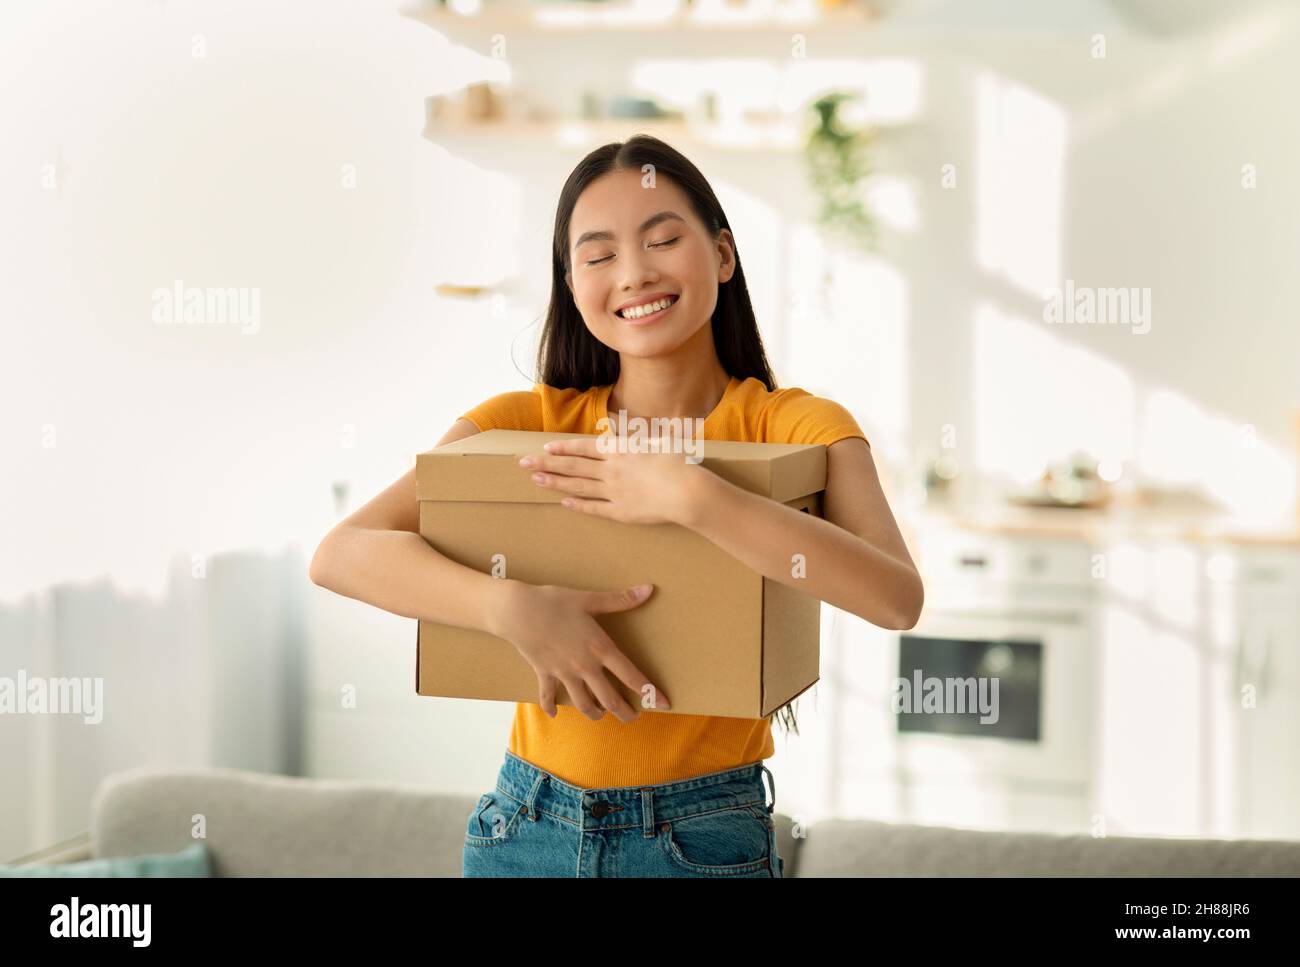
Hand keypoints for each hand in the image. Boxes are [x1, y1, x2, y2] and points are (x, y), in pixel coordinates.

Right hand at [488, 579, 671, 720]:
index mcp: (600, 648)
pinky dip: (551, 706)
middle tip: (634, 718)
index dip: (650, 692)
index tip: (665, 704)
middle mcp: (585, 666)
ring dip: (595, 714)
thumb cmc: (555, 601)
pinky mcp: (544, 674)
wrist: (517, 611)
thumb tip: (649, 590)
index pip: (631, 676)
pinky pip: (547, 696)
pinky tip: (554, 713)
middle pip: (610, 699)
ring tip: (602, 715)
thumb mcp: (589, 599)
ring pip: (583, 704)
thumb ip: (620, 599)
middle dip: (625, 712)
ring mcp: (564, 673)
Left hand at [518, 436, 705, 525]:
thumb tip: (617, 416)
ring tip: (536, 480)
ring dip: (555, 483)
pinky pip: (594, 508)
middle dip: (547, 463)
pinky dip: (578, 505)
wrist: (688, 492)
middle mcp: (611, 470)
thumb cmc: (678, 462)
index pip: (583, 448)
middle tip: (523, 463)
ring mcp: (614, 493)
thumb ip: (635, 428)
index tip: (545, 447)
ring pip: (578, 486)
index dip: (563, 448)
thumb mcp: (658, 437)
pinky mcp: (621, 513)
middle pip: (573, 466)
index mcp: (620, 450)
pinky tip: (564, 502)